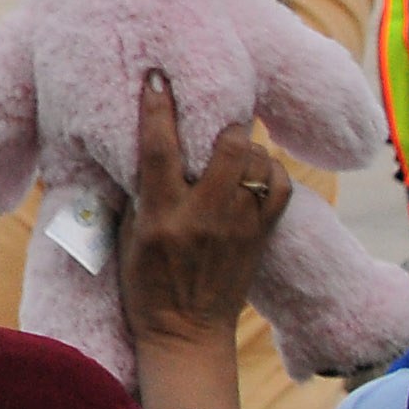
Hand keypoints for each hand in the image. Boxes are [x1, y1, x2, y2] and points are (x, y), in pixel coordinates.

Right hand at [119, 71, 281, 408]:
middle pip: (228, 147)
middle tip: (213, 116)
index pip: (158, 149)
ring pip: (259, 163)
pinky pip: (281, 188)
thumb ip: (140, 192)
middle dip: (222, 122)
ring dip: (247, 147)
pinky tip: (256, 171)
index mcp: (161, 216)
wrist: (186, 332)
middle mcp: (203, 217)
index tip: (157, 76)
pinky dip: (271, 172)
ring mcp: (239, 227)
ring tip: (234, 145)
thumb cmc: (146, 284)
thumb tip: (145, 148)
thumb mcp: (128, 236)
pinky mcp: (262, 237)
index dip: (158, 108)